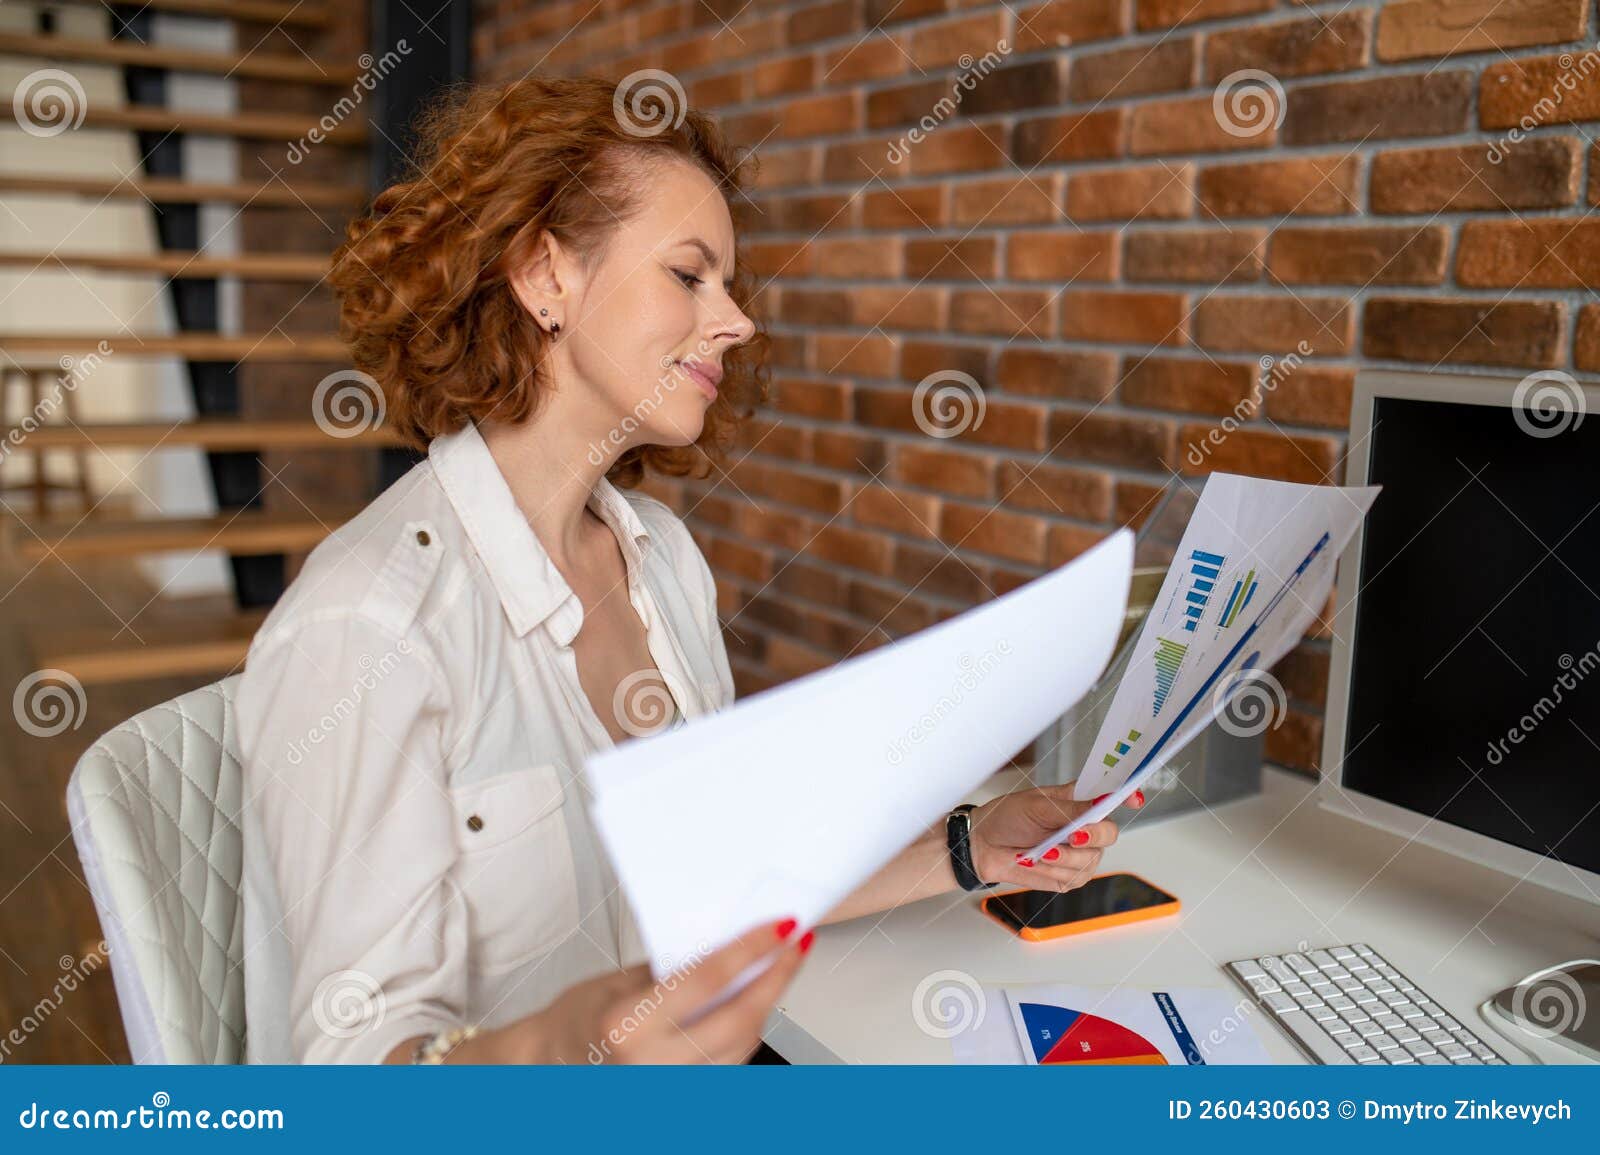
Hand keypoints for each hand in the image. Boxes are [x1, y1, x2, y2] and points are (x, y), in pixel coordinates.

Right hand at [499, 918, 810, 1063]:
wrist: (551, 1067)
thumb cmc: (579, 1021)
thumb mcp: (617, 982)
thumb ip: (673, 969)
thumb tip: (729, 944)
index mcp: (626, 1026)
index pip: (706, 980)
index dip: (750, 950)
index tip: (778, 926)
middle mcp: (650, 1066)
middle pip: (738, 1019)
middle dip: (776, 978)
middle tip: (795, 945)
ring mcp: (668, 1091)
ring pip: (742, 1047)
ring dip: (768, 1006)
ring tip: (780, 968)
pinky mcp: (682, 1102)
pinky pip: (730, 1066)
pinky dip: (748, 1034)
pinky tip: (755, 1006)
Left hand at [965, 786, 1145, 892]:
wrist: (984, 845)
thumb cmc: (1007, 817)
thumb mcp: (1037, 805)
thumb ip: (1071, 809)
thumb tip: (1100, 803)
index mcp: (1079, 802)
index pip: (1111, 797)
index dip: (1127, 796)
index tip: (1133, 797)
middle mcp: (1085, 828)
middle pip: (1109, 833)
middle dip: (1092, 836)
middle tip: (1072, 835)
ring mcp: (1080, 854)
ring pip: (1091, 859)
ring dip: (1063, 856)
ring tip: (1039, 850)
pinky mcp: (1070, 877)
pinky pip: (1074, 876)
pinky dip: (1054, 869)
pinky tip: (1037, 860)